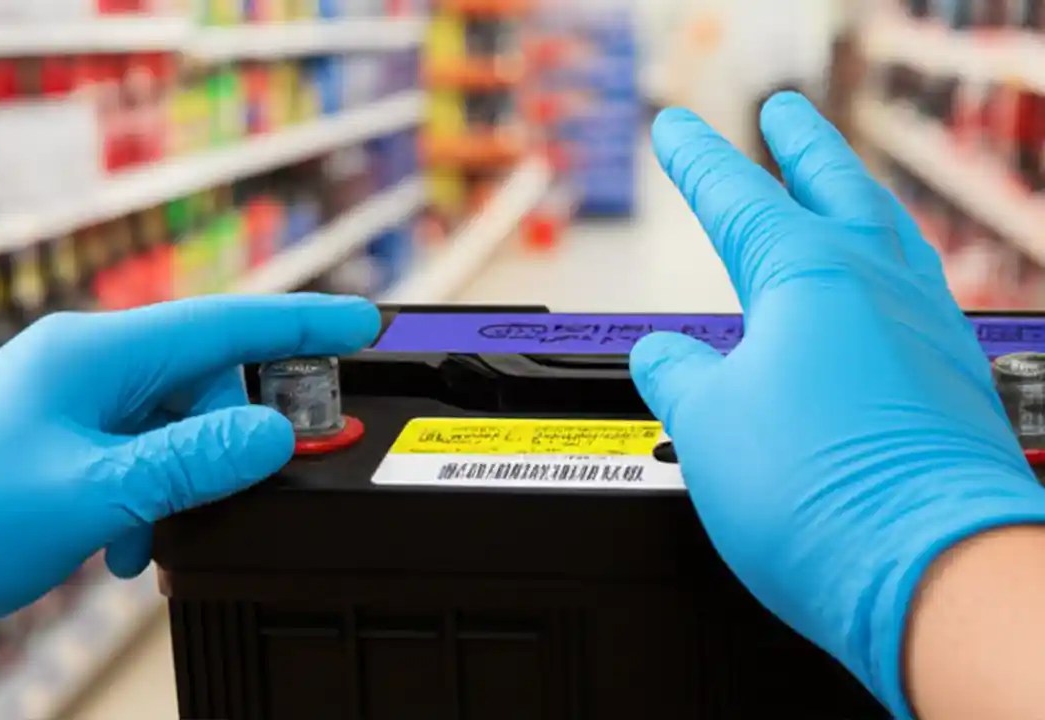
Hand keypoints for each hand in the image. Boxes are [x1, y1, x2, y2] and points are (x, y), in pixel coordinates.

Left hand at [0, 294, 379, 703]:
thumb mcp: (91, 494)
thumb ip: (191, 462)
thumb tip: (274, 432)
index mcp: (93, 353)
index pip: (223, 323)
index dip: (303, 323)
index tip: (366, 324)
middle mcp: (84, 366)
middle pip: (204, 378)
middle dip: (237, 432)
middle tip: (263, 478)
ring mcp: (68, 403)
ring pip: (172, 424)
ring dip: (187, 480)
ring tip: (159, 537)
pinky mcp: (57, 442)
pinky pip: (137, 454)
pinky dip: (152, 497)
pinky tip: (130, 544)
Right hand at [630, 92, 1044, 716]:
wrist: (932, 569)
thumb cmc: (820, 494)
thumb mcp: (704, 426)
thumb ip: (677, 374)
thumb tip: (665, 357)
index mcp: (808, 275)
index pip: (736, 196)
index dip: (697, 159)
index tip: (676, 129)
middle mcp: (878, 286)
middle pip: (836, 187)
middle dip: (801, 146)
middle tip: (783, 112)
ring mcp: (925, 329)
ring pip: (886, 234)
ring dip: (851, 197)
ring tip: (833, 188)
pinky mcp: (950, 380)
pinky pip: (911, 294)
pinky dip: (881, 270)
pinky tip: (871, 294)